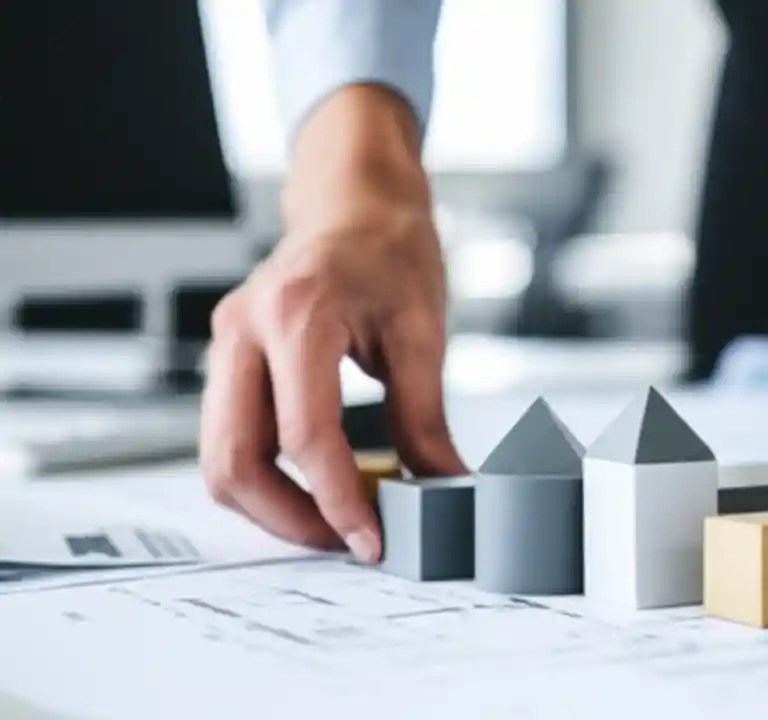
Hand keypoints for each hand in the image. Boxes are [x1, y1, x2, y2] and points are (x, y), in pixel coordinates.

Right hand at [200, 86, 465, 561]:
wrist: (356, 201)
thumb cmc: (391, 249)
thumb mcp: (422, 333)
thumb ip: (425, 420)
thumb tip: (441, 490)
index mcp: (297, 315)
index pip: (306, 436)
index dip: (338, 500)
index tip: (371, 541)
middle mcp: (244, 329)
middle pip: (234, 459)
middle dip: (288, 517)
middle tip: (347, 541)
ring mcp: (226, 342)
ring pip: (218, 456)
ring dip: (269, 504)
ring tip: (334, 519)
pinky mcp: (228, 356)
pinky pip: (228, 435)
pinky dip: (264, 475)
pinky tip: (315, 485)